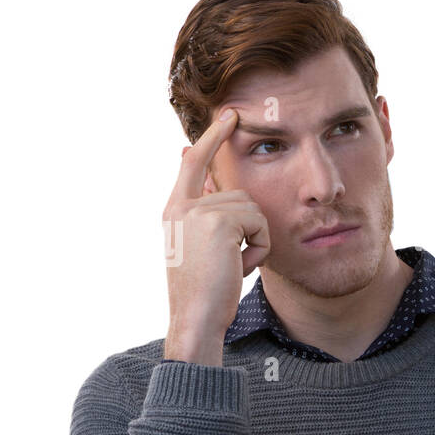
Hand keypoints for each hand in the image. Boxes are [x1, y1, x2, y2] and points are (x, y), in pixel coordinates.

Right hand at [162, 107, 270, 357]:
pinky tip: (239, 267)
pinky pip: (260, 224)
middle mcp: (181, 207)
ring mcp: (198, 211)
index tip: (231, 114)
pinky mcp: (218, 221)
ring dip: (254, 242)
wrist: (196, 319)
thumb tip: (213, 182)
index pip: (194, 164)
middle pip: (240, 194)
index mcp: (174, 212)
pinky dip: (259, 249)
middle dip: (250, 230)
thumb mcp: (203, 249)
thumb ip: (208, 215)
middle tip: (232, 262)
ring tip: (232, 266)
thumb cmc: (205, 293)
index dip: (214, 138)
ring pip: (253, 209)